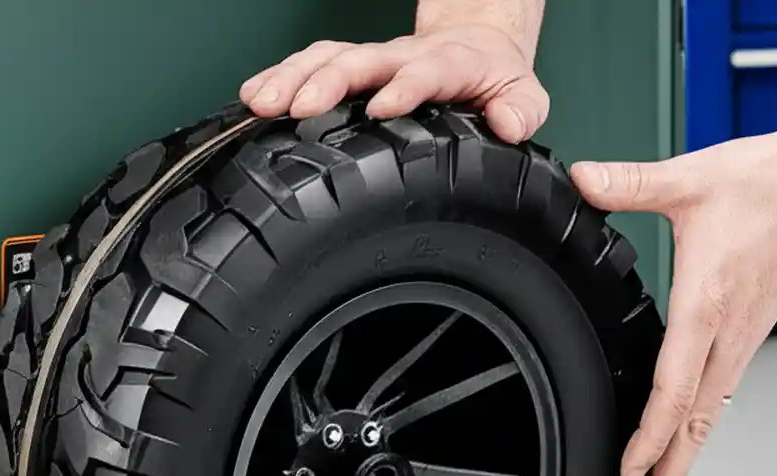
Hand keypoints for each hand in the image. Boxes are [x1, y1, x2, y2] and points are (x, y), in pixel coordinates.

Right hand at [239, 25, 549, 143]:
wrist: (479, 49)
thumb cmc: (496, 81)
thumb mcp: (524, 96)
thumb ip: (521, 112)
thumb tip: (508, 125)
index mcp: (448, 65)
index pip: (424, 73)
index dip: (403, 88)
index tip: (382, 109)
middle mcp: (403, 57)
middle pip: (361, 60)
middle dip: (326, 81)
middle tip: (294, 108)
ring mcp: (375, 60)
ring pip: (328, 59)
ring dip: (291, 78)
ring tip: (259, 104)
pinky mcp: (354, 67)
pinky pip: (312, 64)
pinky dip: (280, 77)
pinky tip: (252, 96)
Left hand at [571, 131, 776, 475]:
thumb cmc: (764, 183)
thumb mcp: (687, 180)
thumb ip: (628, 183)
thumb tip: (583, 180)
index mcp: (709, 304)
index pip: (676, 385)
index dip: (652, 434)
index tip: (631, 470)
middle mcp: (730, 333)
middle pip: (697, 423)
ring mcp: (744, 339)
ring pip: (710, 416)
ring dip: (684, 461)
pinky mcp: (749, 333)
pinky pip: (720, 395)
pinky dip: (698, 430)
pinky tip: (683, 443)